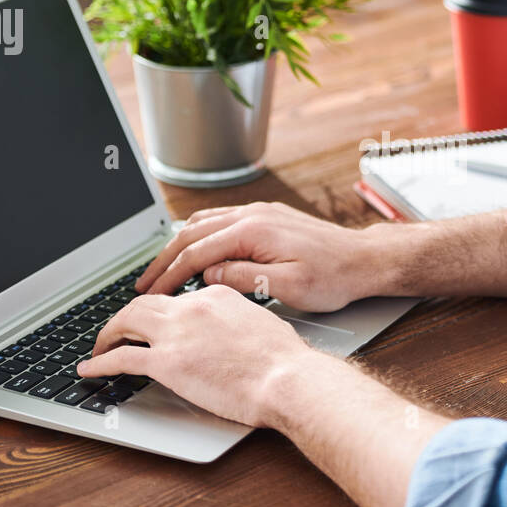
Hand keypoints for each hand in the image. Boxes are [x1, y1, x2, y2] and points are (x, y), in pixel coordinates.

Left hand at [81, 284, 324, 427]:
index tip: (153, 324)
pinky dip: (100, 364)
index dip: (159, 312)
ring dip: (107, 335)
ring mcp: (176, 334)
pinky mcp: (167, 362)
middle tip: (116, 332)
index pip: (176, 299)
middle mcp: (191, 308)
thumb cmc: (285, 361)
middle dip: (124, 318)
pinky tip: (90, 370)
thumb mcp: (263, 324)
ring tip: (99, 348)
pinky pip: (121, 359)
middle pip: (143, 304)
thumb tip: (235, 332)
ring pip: (125, 322)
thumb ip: (239, 321)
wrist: (287, 379)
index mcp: (216, 296)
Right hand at [134, 201, 392, 311]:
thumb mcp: (289, 288)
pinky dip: (198, 235)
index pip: (197, 252)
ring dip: (178, 245)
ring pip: (203, 223)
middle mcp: (252, 215)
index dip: (169, 275)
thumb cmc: (333, 277)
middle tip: (144, 283)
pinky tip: (192, 249)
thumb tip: (208, 274)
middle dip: (164, 259)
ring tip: (160, 270)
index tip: (151, 294)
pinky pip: (220, 220)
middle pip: (192, 233)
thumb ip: (244, 279)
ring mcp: (259, 213)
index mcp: (254, 231)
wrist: (363, 259)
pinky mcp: (266, 217)